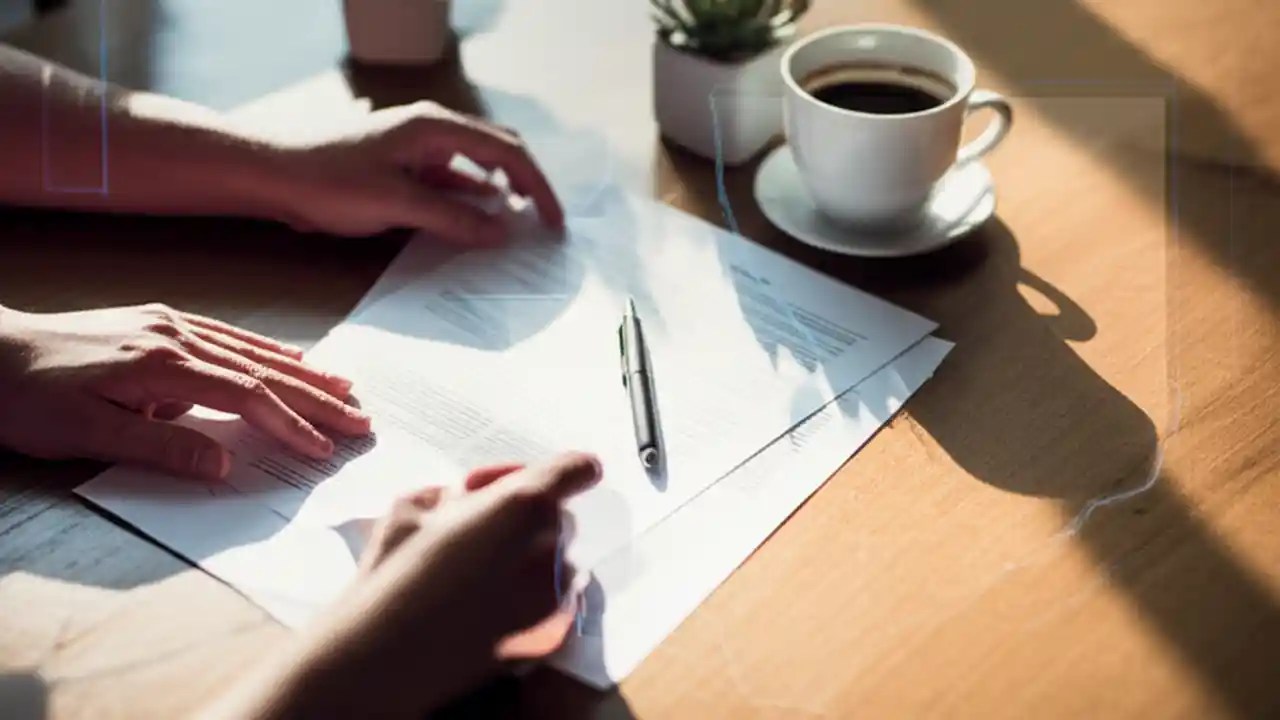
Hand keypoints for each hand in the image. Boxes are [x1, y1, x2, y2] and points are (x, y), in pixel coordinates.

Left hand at [0, 303, 369, 479]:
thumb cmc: (27, 398)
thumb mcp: (87, 433)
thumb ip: (160, 446)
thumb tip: (224, 464)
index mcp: (162, 364)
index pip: (246, 397)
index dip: (290, 424)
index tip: (323, 448)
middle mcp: (175, 336)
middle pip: (263, 370)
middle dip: (315, 397)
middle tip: (360, 419)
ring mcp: (169, 325)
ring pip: (252, 350)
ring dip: (303, 372)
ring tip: (345, 388)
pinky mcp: (158, 322)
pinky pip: (228, 336)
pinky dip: (267, 349)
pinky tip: (291, 357)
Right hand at [228, 453, 599, 718]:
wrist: (384, 657)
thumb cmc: (392, 573)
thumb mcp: (412, 505)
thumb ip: (453, 496)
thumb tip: (461, 501)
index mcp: (524, 503)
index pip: (576, 468)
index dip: (561, 470)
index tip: (533, 481)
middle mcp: (550, 546)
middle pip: (559, 517)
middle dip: (525, 517)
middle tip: (477, 530)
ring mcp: (553, 596)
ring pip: (558, 561)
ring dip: (529, 557)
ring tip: (479, 572)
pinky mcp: (547, 635)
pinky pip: (553, 601)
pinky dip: (530, 596)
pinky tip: (488, 604)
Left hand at [274, 101, 564, 244]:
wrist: (273, 175)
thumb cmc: (329, 182)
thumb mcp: (397, 203)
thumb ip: (453, 218)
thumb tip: (503, 232)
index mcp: (436, 127)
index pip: (507, 152)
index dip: (537, 187)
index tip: (553, 221)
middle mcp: (432, 131)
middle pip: (497, 154)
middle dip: (525, 186)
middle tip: (544, 224)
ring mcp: (416, 149)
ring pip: (473, 171)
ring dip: (496, 198)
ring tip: (515, 232)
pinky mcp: (401, 169)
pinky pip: (448, 186)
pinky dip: (467, 206)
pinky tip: (473, 230)